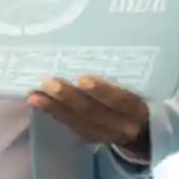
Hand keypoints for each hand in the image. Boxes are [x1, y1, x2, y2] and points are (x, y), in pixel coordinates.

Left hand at [28, 76, 150, 155]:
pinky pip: (73, 127)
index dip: (103, 91)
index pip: (121, 100)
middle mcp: (124, 124)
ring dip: (55, 108)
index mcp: (137, 107)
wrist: (144, 130)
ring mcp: (107, 135)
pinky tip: (38, 103)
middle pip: (95, 112)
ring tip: (35, 95)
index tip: (82, 79)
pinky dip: (55, 114)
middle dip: (69, 98)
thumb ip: (122, 72)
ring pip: (80, 122)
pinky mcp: (93, 138)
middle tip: (48, 82)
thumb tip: (98, 40)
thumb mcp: (138, 85)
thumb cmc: (136, 95)